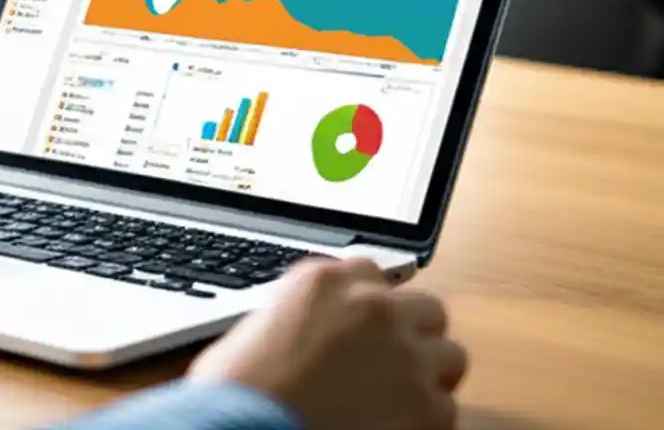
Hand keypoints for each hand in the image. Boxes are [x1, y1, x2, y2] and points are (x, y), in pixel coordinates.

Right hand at [189, 258, 465, 429]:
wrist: (241, 429)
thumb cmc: (236, 392)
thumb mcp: (258, 328)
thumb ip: (305, 315)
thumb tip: (321, 331)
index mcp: (324, 282)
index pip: (370, 272)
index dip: (368, 304)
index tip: (362, 325)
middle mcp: (370, 307)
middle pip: (425, 308)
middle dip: (413, 334)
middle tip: (390, 364)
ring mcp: (404, 355)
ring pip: (449, 355)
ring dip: (428, 375)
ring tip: (400, 399)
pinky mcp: (426, 406)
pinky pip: (447, 408)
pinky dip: (425, 420)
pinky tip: (393, 426)